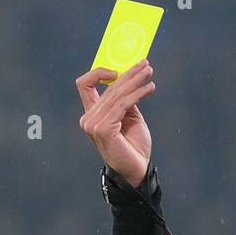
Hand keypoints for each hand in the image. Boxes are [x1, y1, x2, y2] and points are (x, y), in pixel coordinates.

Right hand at [76, 60, 156, 187]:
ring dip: (136, 80)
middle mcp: (89, 118)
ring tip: (150, 73)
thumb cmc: (133, 147)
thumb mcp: (130, 118)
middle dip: (129, 73)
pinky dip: (138, 93)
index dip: (99, 72)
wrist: (137, 170)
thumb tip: (131, 78)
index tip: (119, 69)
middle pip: (108, 86)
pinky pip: (123, 104)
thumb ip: (125, 100)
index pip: (85, 85)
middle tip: (145, 64)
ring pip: (117, 93)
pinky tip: (149, 88)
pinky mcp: (103, 128)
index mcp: (92, 115)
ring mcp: (93, 124)